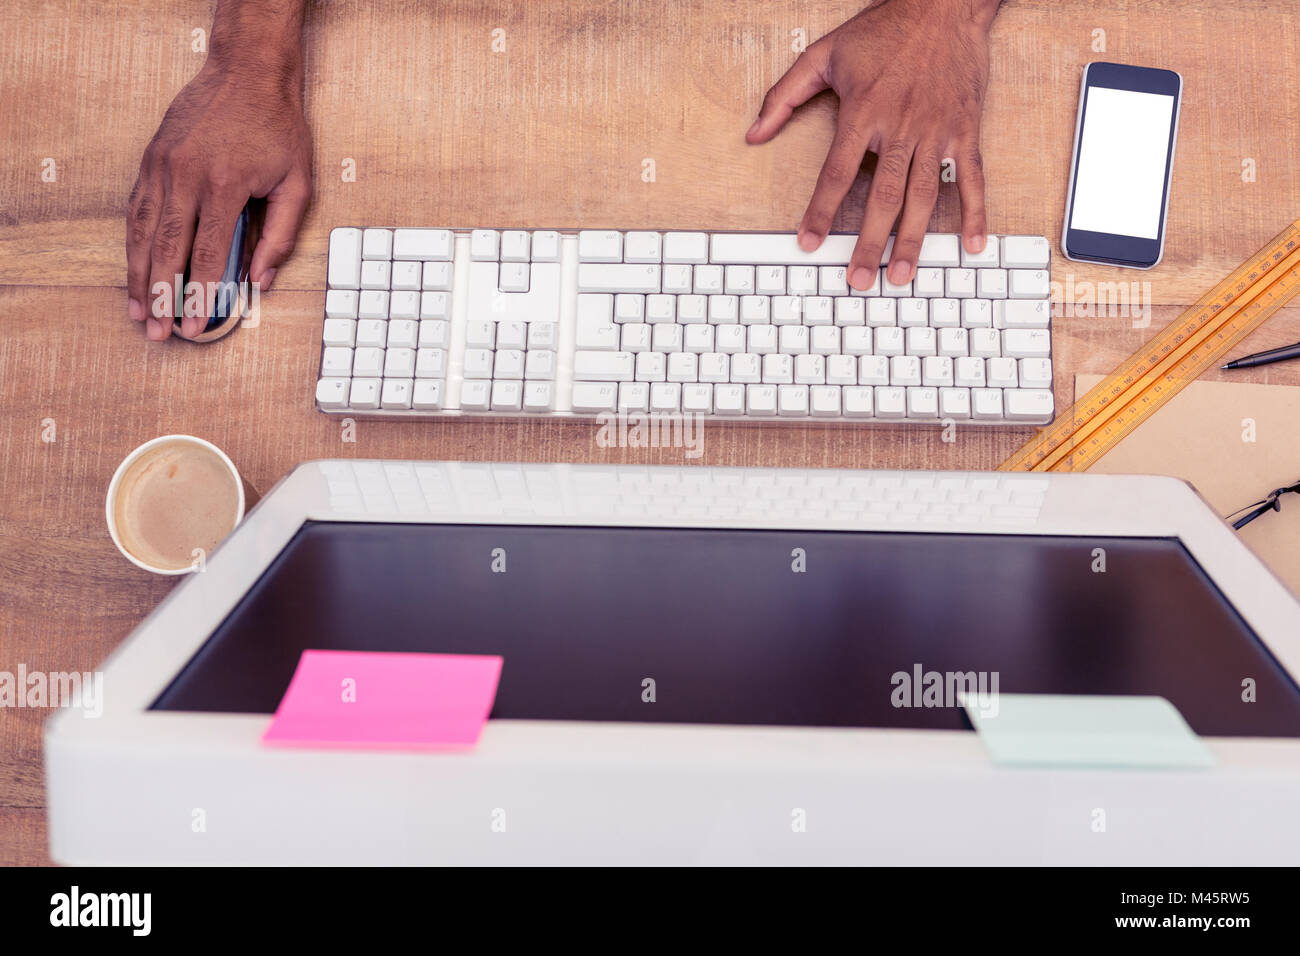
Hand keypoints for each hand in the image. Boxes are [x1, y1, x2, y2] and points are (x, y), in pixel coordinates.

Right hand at [126, 30, 310, 339]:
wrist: (248, 72)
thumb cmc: (278, 129)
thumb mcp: (297, 184)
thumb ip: (279, 236)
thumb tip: (261, 280)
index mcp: (224, 186)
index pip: (206, 254)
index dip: (198, 295)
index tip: (193, 326)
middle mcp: (185, 176)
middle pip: (166, 249)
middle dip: (161, 295)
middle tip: (157, 331)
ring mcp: (162, 165)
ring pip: (143, 231)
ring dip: (138, 274)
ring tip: (139, 310)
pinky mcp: (151, 158)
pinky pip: (137, 208)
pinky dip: (133, 242)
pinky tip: (134, 267)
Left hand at [746, 0, 1000, 290]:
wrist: (944, 2)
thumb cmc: (884, 29)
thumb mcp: (824, 54)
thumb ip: (784, 96)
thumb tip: (753, 133)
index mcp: (863, 113)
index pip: (836, 174)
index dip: (821, 211)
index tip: (810, 244)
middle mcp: (900, 127)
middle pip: (883, 196)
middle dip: (870, 242)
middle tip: (860, 279)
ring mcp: (936, 131)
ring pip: (924, 196)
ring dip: (913, 239)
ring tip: (902, 275)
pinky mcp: (965, 130)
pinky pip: (971, 177)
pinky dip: (974, 212)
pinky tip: (971, 244)